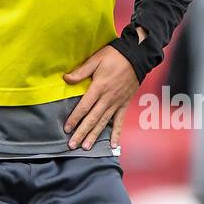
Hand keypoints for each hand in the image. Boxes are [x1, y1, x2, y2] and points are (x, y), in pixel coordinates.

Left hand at [63, 31, 145, 150]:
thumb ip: (81, 71)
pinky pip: (120, 121)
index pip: (84, 106)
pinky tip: (113, 145)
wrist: (137, 56)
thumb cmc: (115, 56)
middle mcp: (108, 98)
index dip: (75, 118)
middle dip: (82, 133)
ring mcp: (117, 103)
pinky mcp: (125, 104)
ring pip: (104, 122)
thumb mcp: (96, 59)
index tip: (67, 128)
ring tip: (86, 147)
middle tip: (72, 145)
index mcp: (99, 87)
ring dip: (95, 136)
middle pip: (92, 119)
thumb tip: (66, 79)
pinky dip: (116, 133)